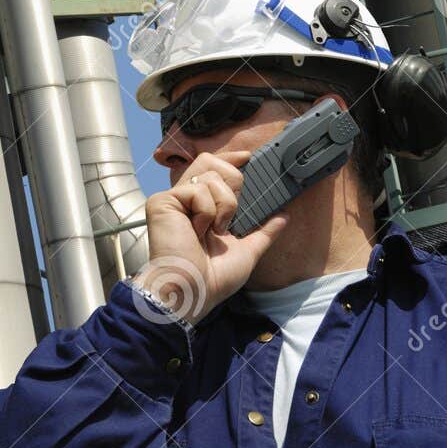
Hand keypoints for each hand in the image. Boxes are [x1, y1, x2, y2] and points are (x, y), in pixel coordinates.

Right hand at [132, 145, 288, 325]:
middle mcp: (186, 200)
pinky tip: (198, 230)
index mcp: (202, 209)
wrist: (193, 290)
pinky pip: (197, 190)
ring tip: (213, 231)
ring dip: (223, 205)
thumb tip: (283, 216)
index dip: (229, 159)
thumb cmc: (213, 279)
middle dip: (231, 182)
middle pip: (210, 162)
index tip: (247, 157)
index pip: (213, 169)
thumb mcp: (246, 252)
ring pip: (210, 175)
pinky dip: (207, 212)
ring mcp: (173, 199)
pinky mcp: (163, 201)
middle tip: (231, 212)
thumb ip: (264, 232)